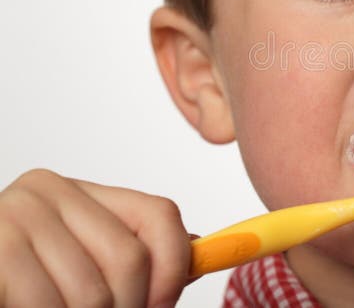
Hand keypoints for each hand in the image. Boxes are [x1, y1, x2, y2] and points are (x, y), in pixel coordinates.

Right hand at [0, 169, 191, 306]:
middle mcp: (46, 191)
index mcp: (79, 191)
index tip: (162, 306)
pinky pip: (45, 303)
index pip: (159, 215)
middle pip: (129, 260)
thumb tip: (200, 250)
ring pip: (91, 293)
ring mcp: (12, 217)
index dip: (175, 267)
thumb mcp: (82, 261)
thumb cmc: (20, 281)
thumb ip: (136, 256)